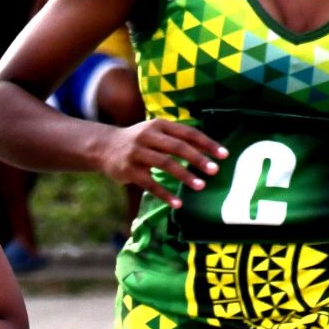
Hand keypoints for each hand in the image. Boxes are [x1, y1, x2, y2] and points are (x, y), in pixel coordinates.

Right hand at [94, 118, 226, 208]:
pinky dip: (165, 194)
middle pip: (177, 147)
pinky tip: (178, 203)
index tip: (224, 155)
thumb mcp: (156, 132)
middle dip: (198, 159)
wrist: (104, 147)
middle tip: (215, 171)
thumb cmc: (139, 141)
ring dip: (184, 176)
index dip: (207, 143)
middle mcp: (148, 136)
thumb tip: (209, 149)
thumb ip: (177, 138)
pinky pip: (150, 184)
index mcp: (159, 125)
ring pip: (165, 164)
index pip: (188, 133)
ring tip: (201, 186)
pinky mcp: (129, 171)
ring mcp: (137, 153)